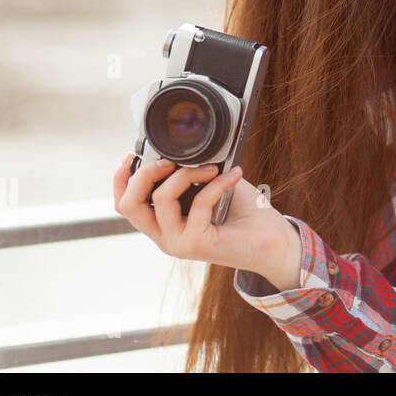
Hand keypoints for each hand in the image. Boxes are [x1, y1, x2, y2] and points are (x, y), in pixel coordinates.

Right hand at [113, 150, 294, 283]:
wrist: (274, 242)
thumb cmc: (245, 213)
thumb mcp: (212, 186)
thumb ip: (192, 174)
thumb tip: (182, 150)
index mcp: (163, 224)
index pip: (125, 205)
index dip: (121, 179)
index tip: (131, 155)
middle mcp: (165, 237)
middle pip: (129, 205)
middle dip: (144, 173)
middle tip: (169, 161)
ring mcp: (178, 243)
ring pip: (160, 200)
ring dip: (185, 174)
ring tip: (211, 167)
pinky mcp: (197, 245)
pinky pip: (198, 204)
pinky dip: (216, 183)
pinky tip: (233, 174)